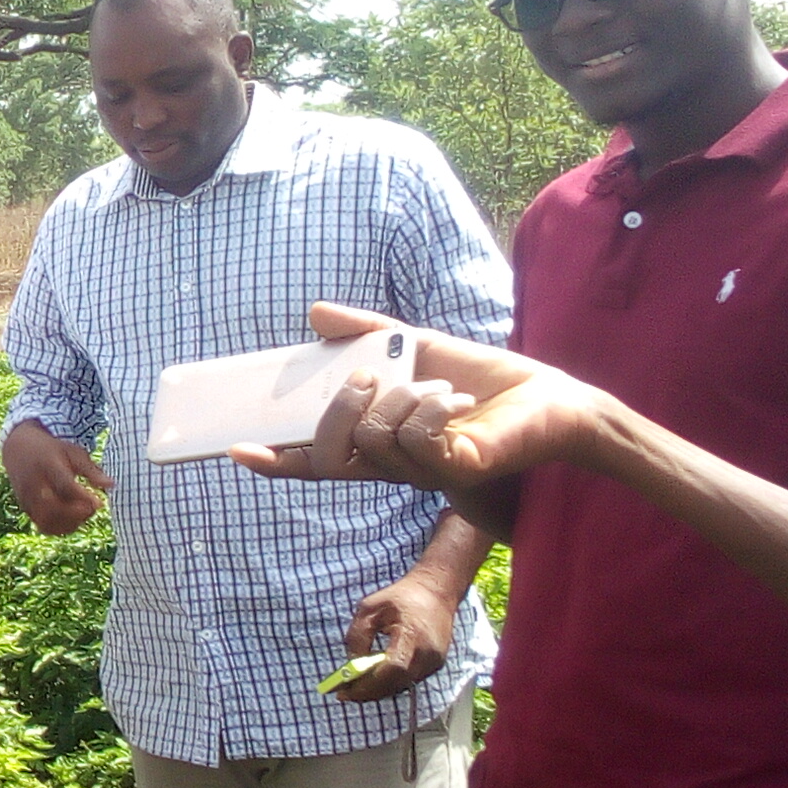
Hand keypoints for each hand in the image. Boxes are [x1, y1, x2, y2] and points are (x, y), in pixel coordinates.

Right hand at [3, 419, 111, 534]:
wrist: (19, 449)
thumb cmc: (53, 451)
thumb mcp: (73, 452)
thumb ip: (91, 470)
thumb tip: (112, 486)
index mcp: (47, 464)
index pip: (64, 486)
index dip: (83, 498)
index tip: (100, 503)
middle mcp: (34, 483)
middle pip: (54, 507)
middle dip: (78, 513)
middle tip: (93, 508)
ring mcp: (27, 498)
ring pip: (48, 521)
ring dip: (70, 523)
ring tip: (84, 513)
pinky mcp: (26, 509)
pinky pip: (44, 526)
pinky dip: (61, 528)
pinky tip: (73, 520)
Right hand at [231, 303, 613, 488]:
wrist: (551, 399)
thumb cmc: (485, 382)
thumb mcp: (417, 346)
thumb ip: (366, 334)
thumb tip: (315, 314)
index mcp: (376, 441)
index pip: (315, 460)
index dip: (276, 459)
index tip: (237, 448)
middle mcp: (391, 465)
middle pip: (329, 452)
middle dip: (338, 407)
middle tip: (370, 377)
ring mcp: (421, 473)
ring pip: (373, 437)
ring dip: (402, 397)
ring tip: (438, 389)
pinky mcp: (454, 472)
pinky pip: (416, 439)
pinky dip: (431, 407)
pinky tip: (455, 402)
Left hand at [334, 576, 455, 702]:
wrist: (437, 591)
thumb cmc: (401, 597)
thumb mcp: (369, 608)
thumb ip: (358, 636)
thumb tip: (351, 664)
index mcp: (413, 635)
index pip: (392, 669)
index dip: (368, 685)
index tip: (345, 692)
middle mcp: (428, 653)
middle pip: (396, 684)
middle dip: (368, 693)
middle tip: (343, 694)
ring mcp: (435, 661)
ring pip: (402, 685)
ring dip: (379, 690)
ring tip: (354, 687)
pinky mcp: (436, 664)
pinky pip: (409, 680)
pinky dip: (391, 682)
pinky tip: (374, 679)